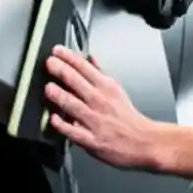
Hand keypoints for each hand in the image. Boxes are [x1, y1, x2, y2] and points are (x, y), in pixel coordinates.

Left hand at [44, 45, 161, 170]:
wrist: (143, 142)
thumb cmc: (128, 118)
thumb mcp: (116, 89)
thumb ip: (100, 73)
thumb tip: (89, 58)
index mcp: (106, 87)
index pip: (85, 67)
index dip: (69, 57)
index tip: (57, 51)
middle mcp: (99, 102)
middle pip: (77, 82)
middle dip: (62, 70)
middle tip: (49, 62)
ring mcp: (95, 121)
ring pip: (74, 105)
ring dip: (60, 95)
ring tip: (49, 88)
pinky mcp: (91, 140)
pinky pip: (74, 132)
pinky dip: (63, 125)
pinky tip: (53, 119)